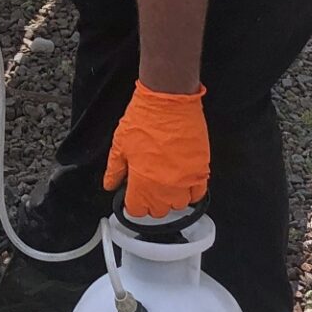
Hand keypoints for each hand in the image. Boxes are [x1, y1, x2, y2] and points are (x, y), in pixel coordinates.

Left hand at [103, 81, 208, 218]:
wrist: (169, 99)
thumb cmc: (143, 118)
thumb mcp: (120, 143)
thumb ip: (114, 169)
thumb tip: (110, 184)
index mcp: (142, 181)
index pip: (137, 210)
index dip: (132, 205)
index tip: (132, 198)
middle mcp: (164, 186)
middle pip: (158, 212)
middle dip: (151, 204)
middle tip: (147, 189)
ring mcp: (185, 179)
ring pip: (179, 206)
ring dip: (171, 200)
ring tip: (165, 186)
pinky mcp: (201, 169)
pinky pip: (198, 194)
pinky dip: (191, 193)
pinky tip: (183, 184)